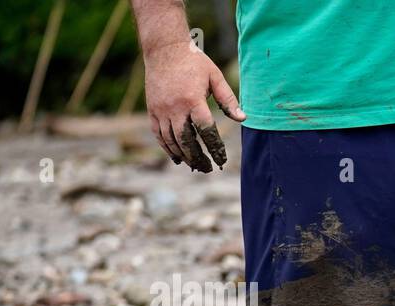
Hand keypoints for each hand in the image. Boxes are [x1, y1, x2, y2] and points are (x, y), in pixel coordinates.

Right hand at [142, 38, 244, 171]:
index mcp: (193, 100)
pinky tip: (177, 157)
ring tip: (195, 165)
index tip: (222, 160)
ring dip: (184, 156)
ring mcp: (161, 109)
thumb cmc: (194, 61)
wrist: (164, 48)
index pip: (206, 131)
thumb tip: (243, 119)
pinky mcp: (152, 109)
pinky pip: (158, 134)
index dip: (215, 148)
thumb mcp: (215, 77)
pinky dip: (167, 148)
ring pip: (171, 140)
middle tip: (208, 168)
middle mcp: (175, 107)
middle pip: (187, 141)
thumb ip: (229, 99)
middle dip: (198, 158)